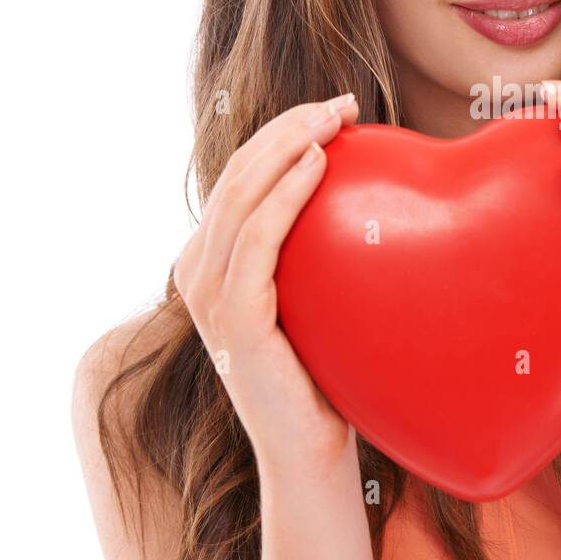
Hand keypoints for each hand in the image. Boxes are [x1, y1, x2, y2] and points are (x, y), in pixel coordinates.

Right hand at [172, 92, 359, 472]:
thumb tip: (362, 187)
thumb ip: (312, 245)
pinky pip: (258, 242)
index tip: (336, 110)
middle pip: (239, 174)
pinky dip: (285, 196)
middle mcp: (198, 272)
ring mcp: (209, 297)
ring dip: (288, 146)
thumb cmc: (324, 372)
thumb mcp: (313, 294)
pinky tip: (319, 165)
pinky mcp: (234, 322)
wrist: (315, 454)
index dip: (283, 131)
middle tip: (341, 105)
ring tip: (332, 119)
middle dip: (290, 127)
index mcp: (209, 260)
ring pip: (242, 196)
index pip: (240, 174)